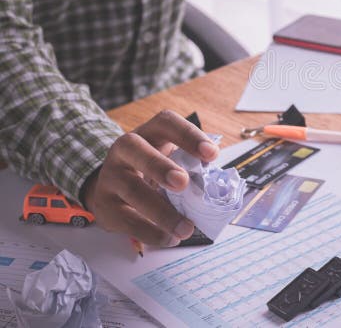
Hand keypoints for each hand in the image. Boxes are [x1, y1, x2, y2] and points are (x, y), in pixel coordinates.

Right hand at [83, 110, 219, 245]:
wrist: (113, 188)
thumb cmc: (153, 170)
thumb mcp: (170, 160)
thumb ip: (190, 167)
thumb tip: (215, 187)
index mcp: (149, 133)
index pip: (166, 123)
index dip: (189, 135)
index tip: (211, 154)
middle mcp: (124, 150)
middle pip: (136, 150)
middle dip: (160, 166)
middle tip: (182, 183)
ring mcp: (111, 177)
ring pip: (132, 189)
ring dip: (161, 211)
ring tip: (186, 228)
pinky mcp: (104, 205)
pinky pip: (126, 219)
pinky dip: (150, 231)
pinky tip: (169, 238)